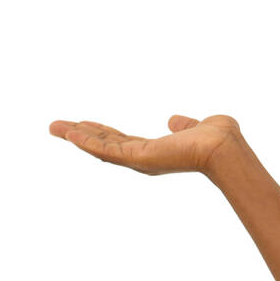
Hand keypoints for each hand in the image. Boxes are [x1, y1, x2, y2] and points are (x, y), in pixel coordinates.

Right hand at [48, 114, 241, 176]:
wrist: (224, 148)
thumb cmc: (219, 139)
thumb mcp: (197, 127)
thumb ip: (184, 125)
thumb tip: (173, 120)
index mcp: (156, 152)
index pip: (122, 142)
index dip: (102, 133)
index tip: (84, 124)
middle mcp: (144, 159)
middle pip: (105, 146)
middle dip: (81, 135)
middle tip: (57, 126)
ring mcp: (139, 160)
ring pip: (100, 148)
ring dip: (77, 137)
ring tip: (55, 127)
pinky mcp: (137, 158)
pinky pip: (106, 150)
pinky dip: (86, 142)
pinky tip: (69, 132)